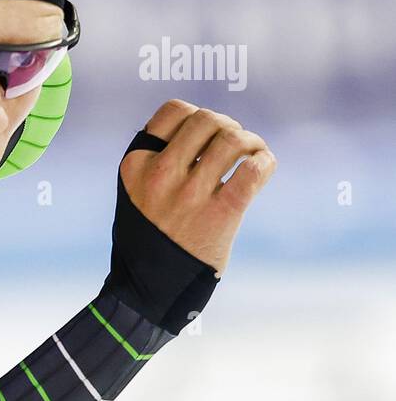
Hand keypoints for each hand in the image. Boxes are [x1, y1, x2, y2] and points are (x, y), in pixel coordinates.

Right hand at [120, 99, 275, 273]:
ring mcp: (189, 195)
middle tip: (235, 144)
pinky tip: (262, 168)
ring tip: (253, 154)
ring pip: (232, 139)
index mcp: (135, 164)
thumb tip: (206, 128)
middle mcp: (159, 174)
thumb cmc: (147, 236)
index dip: (197, 116)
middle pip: (207, 120)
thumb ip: (157, 159)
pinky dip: (264, 163)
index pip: (173, 111)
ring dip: (251, 142)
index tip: (206, 135)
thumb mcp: (135, 191)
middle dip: (228, 125)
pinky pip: (252, 171)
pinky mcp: (220, 215)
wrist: (148, 288)